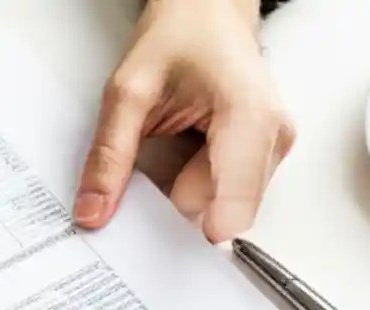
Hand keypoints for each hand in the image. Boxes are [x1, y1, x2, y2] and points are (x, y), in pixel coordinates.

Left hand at [74, 0, 295, 242]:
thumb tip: (93, 211)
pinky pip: (228, 192)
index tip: (153, 227)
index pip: (232, 207)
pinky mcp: (269, 154)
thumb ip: (109, 155)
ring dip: (190, 184)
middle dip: (179, 194)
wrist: (206, 12)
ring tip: (179, 138)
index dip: (190, 228)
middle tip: (159, 151)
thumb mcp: (128, 92)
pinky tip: (193, 145)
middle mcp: (274, 135)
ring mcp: (276, 147)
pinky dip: (202, 178)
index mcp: (249, 115)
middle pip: (218, 209)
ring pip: (222, 204)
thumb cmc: (180, 36)